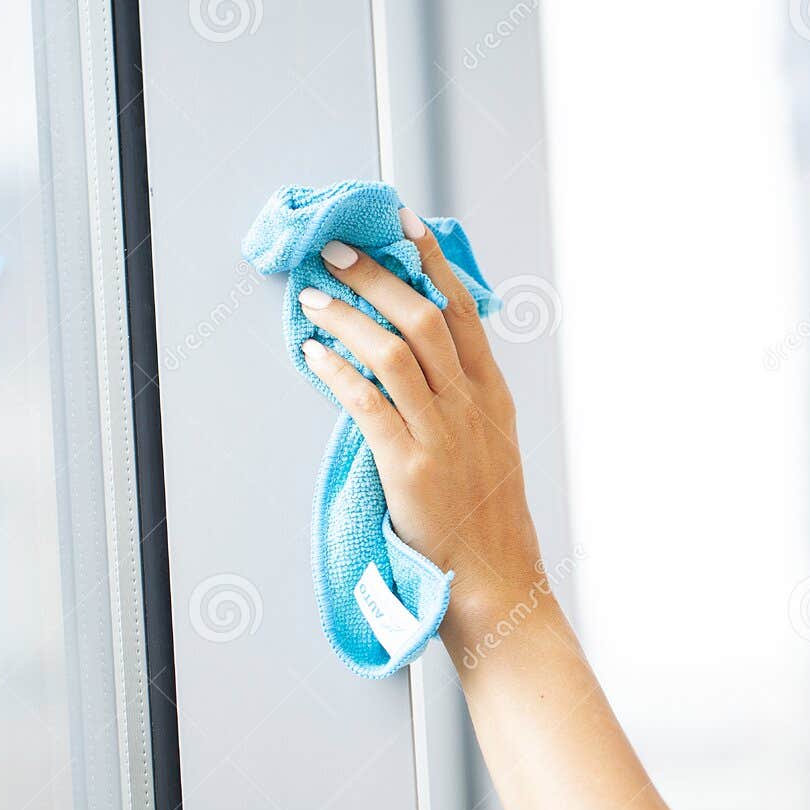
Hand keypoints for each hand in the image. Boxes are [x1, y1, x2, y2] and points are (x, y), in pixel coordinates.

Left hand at [298, 205, 545, 641]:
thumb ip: (464, 401)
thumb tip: (424, 359)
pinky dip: (336, 372)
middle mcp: (471, 407)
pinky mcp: (410, 468)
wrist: (495, 583)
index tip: (403, 225)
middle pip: (423, 317)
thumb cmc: (486, 522)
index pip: (463, 310)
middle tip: (339, 251)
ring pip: (393, 352)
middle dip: (377, 276)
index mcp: (492, 396)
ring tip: (315, 299)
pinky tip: (313, 355)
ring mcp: (442, 436)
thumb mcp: (493, 447)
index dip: (432, 262)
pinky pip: (367, 404)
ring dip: (349, 317)